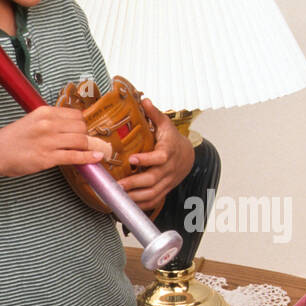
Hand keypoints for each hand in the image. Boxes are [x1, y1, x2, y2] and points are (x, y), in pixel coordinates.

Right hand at [0, 105, 112, 181]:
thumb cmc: (12, 139)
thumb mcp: (31, 121)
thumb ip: (49, 120)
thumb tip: (69, 125)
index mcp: (44, 112)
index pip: (75, 114)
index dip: (82, 123)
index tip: (82, 130)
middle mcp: (48, 124)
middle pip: (81, 127)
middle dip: (86, 135)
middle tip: (83, 142)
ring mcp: (48, 141)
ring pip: (81, 141)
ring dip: (88, 146)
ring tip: (88, 150)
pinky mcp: (48, 158)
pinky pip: (75, 156)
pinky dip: (89, 157)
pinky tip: (97, 157)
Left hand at [120, 99, 194, 213]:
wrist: (187, 156)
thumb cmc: (172, 140)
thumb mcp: (166, 124)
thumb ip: (154, 114)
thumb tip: (145, 100)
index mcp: (168, 151)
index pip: (160, 157)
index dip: (147, 159)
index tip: (132, 159)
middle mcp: (168, 169)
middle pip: (153, 179)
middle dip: (135, 183)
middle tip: (118, 184)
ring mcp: (167, 181)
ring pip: (153, 192)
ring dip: (136, 196)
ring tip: (119, 196)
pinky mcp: (164, 189)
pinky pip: (154, 200)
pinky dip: (141, 205)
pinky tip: (127, 204)